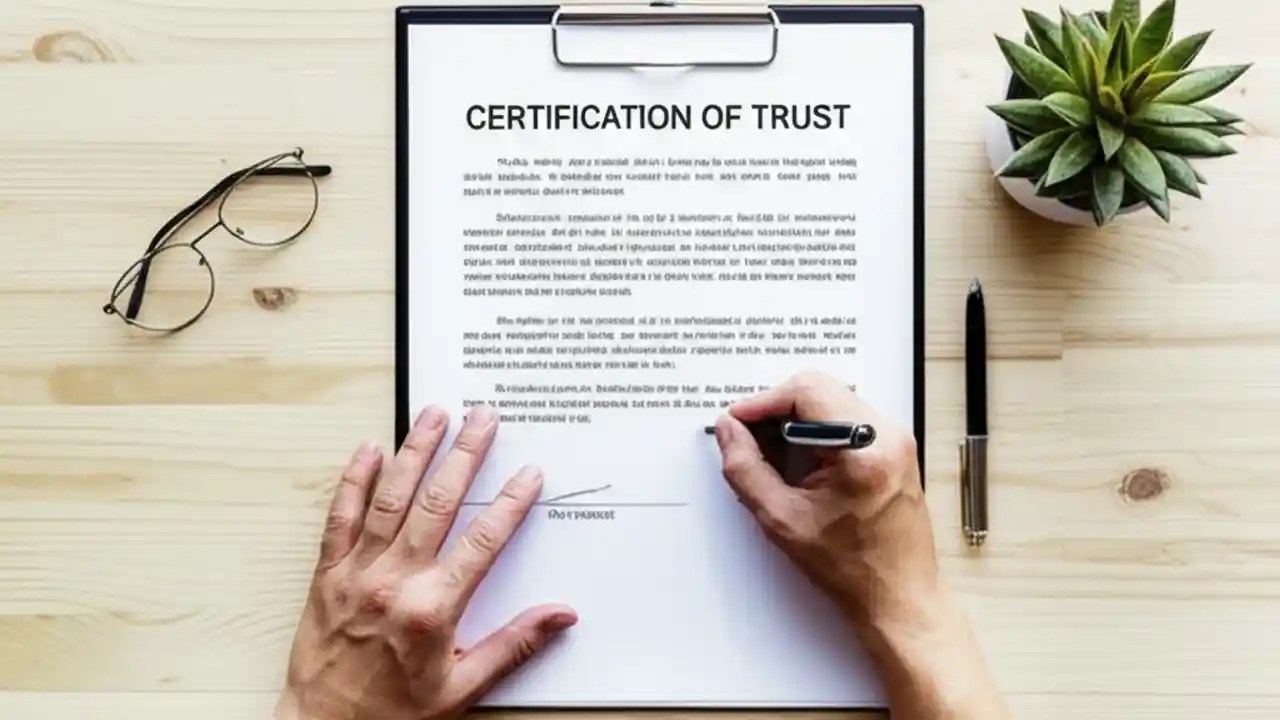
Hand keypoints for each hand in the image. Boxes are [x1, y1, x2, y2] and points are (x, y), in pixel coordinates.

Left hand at [275, 405, 576, 719]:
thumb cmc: (392, 714)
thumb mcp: (463, 687)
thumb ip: (514, 645)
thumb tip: (560, 616)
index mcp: (434, 608)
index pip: (483, 541)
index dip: (510, 503)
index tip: (528, 474)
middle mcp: (395, 580)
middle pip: (437, 502)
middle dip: (465, 455)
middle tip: (483, 418)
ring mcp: (357, 571)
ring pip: (390, 496)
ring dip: (415, 451)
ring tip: (433, 415)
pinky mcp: (327, 573)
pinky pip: (340, 515)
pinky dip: (354, 479)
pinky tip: (368, 449)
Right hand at [712, 370, 937, 636]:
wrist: (898, 596)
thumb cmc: (852, 569)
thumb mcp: (782, 520)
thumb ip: (746, 469)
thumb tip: (729, 431)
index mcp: (864, 450)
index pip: (806, 391)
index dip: (762, 402)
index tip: (738, 421)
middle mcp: (887, 436)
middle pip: (819, 388)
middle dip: (778, 409)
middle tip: (751, 438)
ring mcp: (896, 440)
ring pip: (832, 399)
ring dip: (797, 418)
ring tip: (775, 455)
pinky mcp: (895, 448)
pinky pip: (847, 418)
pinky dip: (817, 429)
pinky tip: (801, 461)